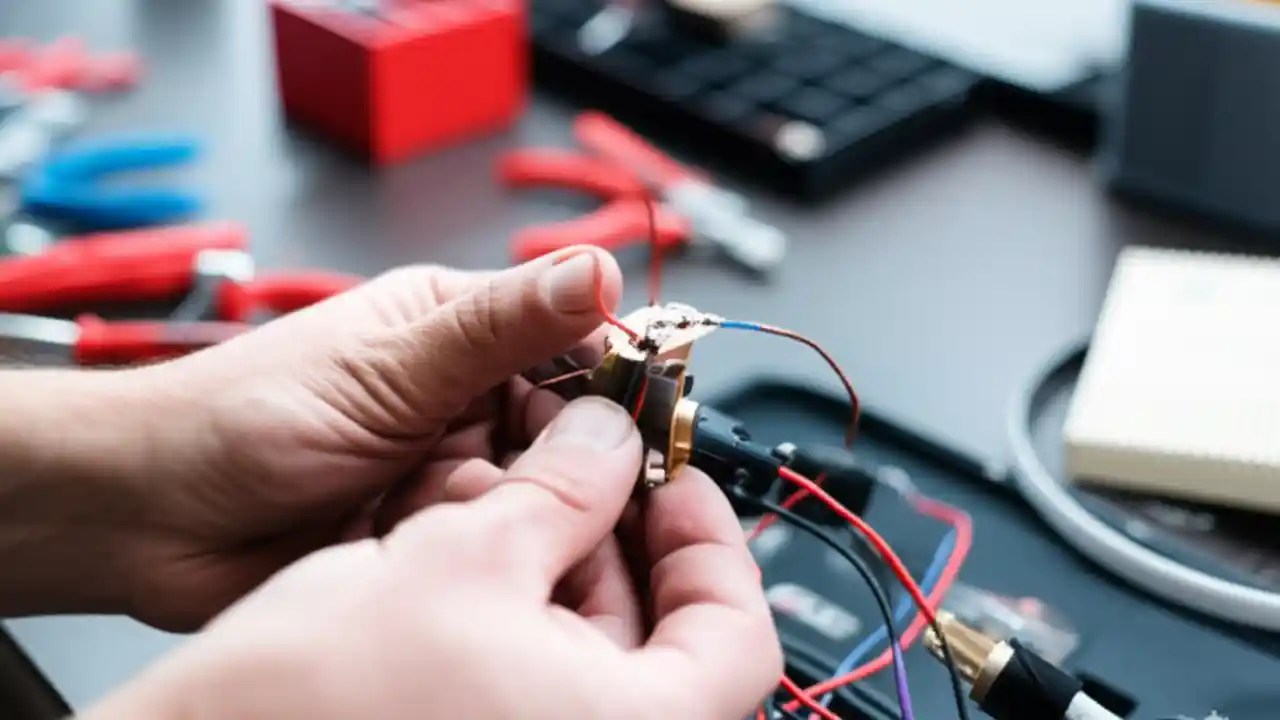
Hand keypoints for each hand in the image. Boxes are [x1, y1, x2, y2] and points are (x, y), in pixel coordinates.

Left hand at [0, 248, 619, 626]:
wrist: (146, 520)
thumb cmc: (237, 419)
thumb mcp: (385, 365)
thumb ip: (498, 325)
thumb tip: (594, 269)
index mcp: (458, 330)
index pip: (578, 348)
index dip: (618, 388)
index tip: (644, 428)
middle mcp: (462, 402)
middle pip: (569, 437)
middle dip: (557, 469)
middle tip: (523, 485)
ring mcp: (448, 476)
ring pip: (537, 503)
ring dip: (502, 517)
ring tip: (436, 513)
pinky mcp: (432, 542)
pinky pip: (494, 556)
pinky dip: (476, 562)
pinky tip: (433, 557)